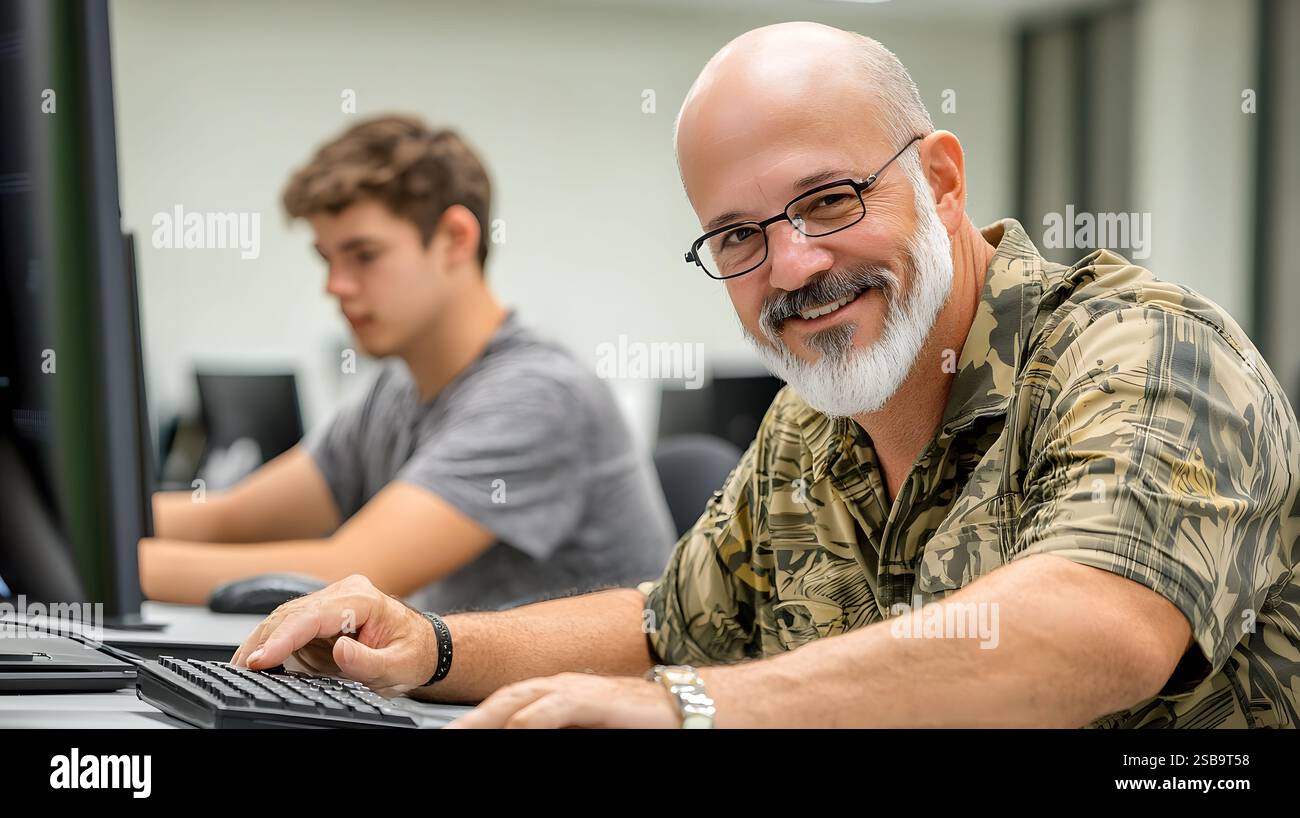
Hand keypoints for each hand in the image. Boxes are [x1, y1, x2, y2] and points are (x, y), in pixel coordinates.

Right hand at [229, 574, 437, 695]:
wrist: (421, 646)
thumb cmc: (412, 652)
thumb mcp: (399, 664)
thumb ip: (370, 661)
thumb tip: (340, 651)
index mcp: (362, 598)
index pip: (314, 615)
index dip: (284, 637)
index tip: (262, 659)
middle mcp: (342, 594)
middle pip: (292, 614)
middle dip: (264, 641)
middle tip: (242, 668)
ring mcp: (328, 604)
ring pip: (284, 618)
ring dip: (260, 641)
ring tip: (240, 666)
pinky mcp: (318, 619)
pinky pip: (287, 627)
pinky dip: (269, 643)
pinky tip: (254, 659)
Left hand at [446, 672, 680, 727]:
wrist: (679, 709)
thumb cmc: (631, 721)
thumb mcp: (583, 727)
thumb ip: (553, 728)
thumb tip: (520, 734)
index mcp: (554, 692)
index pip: (505, 703)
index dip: (476, 717)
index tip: (453, 732)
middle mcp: (559, 684)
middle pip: (504, 698)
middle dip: (472, 717)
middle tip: (447, 734)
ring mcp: (576, 689)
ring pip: (521, 699)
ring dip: (489, 716)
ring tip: (464, 731)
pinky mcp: (594, 700)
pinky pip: (555, 708)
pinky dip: (531, 719)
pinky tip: (515, 729)